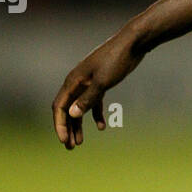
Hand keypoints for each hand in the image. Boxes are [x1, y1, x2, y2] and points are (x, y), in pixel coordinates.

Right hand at [52, 31, 144, 149]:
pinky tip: (102, 127)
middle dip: (67, 129)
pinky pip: (93, 102)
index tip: (64, 141)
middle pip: (67, 110)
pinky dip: (95, 115)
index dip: (59, 125)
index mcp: (73, 81)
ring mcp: (88, 82)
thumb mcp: (102, 82)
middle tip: (70, 147)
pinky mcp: (100, 82)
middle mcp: (77, 82)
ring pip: (79, 108)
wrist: (132, 44)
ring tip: (80, 142)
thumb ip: (88, 99)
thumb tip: (72, 115)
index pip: (59, 107)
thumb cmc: (116, 61)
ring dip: (79, 125)